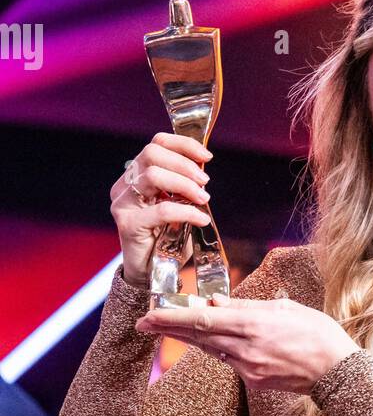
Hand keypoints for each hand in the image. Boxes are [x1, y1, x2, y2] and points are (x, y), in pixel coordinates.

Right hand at [109, 132, 212, 286]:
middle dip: (184, 164)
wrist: (150, 271)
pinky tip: (201, 219)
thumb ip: (184, 184)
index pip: (156, 144)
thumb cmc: (166, 237)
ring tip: (203, 199)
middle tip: (205, 181)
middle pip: (152, 154)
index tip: (206, 156)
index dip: (183, 145)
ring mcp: (123, 203)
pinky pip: (161, 210)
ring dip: (185, 185)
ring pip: (153, 176)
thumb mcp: (178, 203)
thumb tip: (203, 167)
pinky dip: (186, 212)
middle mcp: (124, 185)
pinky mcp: (128, 224)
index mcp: (136, 175)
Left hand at [134, 292, 359, 394]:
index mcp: (253, 325)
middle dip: (168, 328)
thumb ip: (248, 306)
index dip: (172, 318)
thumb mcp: (285, 308)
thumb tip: (216, 303)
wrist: (337, 372)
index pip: (202, 321)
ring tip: (168, 327)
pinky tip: (214, 341)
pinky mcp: (253, 381)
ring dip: (189, 338)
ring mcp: (248, 368)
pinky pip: (229, 361)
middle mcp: (245, 348)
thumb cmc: (317, 333)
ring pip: (211, 349)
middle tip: (143, 322)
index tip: (150, 314)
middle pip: (198, 337)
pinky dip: (220, 349)